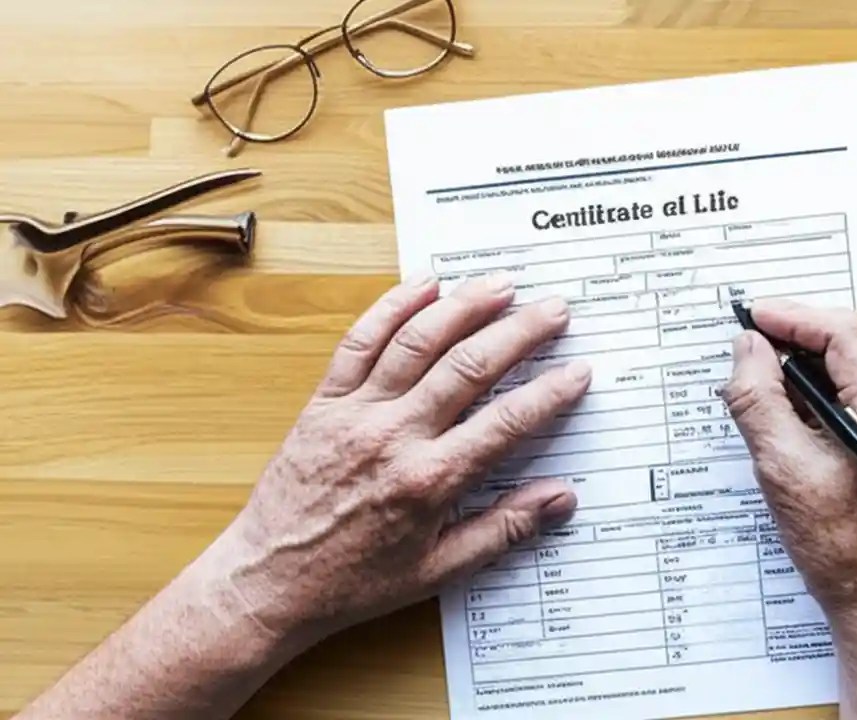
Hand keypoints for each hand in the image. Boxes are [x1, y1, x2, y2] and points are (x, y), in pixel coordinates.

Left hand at [199, 273, 591, 646]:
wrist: (270, 580)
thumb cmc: (354, 581)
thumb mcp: (439, 570)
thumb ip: (503, 529)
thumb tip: (559, 500)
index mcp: (430, 481)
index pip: (506, 423)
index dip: (549, 393)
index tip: (577, 371)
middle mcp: (395, 436)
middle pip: (469, 367)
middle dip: (519, 332)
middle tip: (554, 310)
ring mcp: (356, 412)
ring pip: (418, 341)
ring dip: (464, 306)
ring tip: (501, 284)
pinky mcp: (324, 402)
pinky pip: (360, 342)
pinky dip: (392, 307)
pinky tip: (424, 285)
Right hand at [722, 300, 856, 622]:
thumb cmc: (843, 550)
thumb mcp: (783, 470)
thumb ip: (759, 400)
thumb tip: (747, 349)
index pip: (844, 333)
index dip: (793, 316)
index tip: (754, 317)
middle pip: (856, 341)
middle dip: (801, 333)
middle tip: (752, 341)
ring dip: (813, 360)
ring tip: (765, 376)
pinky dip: (829, 385)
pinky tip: (794, 404)